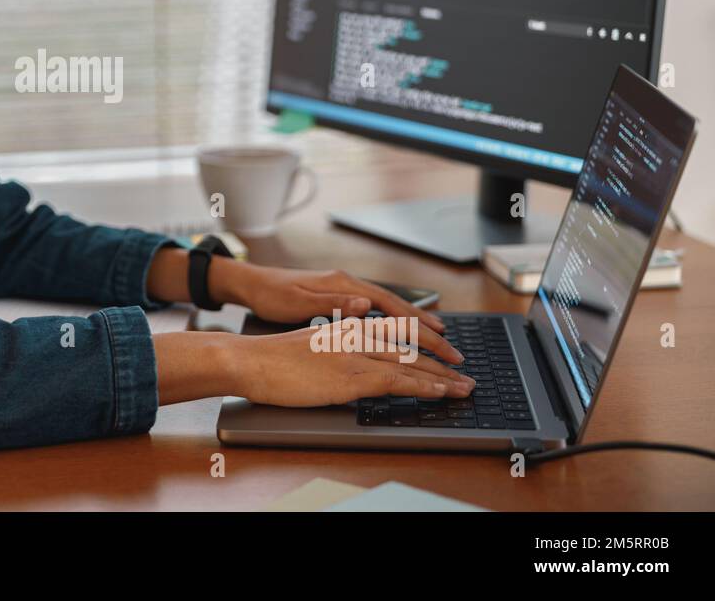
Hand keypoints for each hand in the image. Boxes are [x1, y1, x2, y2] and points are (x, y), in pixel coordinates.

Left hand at [215, 262, 462, 362]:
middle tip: (453, 348)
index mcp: (343, 284)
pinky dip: (394, 323)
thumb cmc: (271, 294)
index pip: (390, 304)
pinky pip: (375, 312)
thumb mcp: (296, 302)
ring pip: (388, 309)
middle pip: (396, 306)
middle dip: (426, 326)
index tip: (442, 338)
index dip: (418, 323)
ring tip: (439, 339)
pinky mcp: (337, 299)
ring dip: (414, 324)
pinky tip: (401, 333)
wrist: (249, 283)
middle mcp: (348, 285)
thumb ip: (332, 304)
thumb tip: (365, 303)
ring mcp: (344, 291)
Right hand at [229, 322, 474, 406]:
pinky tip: (439, 392)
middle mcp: (355, 333)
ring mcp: (354, 354)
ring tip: (463, 386)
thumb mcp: (311, 343)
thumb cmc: (273, 357)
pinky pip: (396, 381)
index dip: (425, 337)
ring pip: (409, 363)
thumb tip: (350, 357)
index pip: (396, 327)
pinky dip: (422, 387)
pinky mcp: (350, 377)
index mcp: (346, 323)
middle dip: (441, 358)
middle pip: (410, 343)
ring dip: (441, 376)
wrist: (250, 359)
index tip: (444, 347)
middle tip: (464, 372)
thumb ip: (336, 345)